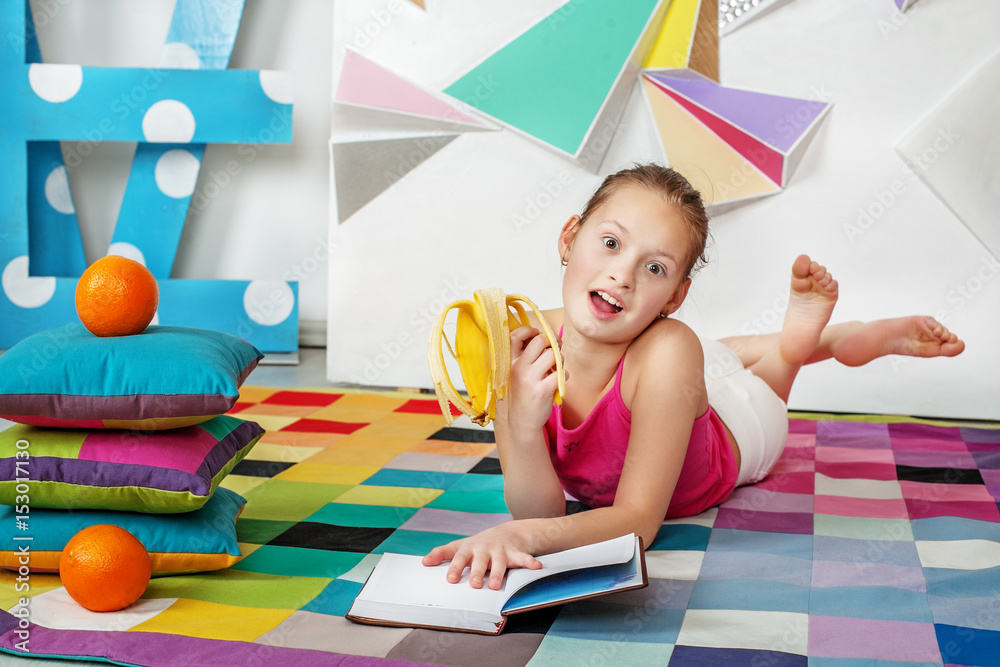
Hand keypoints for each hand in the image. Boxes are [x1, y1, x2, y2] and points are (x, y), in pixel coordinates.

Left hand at [421, 523, 541, 589]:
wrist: (507, 532)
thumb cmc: (479, 545)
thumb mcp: (461, 546)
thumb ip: (443, 553)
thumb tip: (424, 562)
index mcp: (470, 549)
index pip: (460, 558)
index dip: (456, 568)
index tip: (451, 580)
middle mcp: (485, 549)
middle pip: (481, 561)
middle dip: (478, 572)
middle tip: (475, 584)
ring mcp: (501, 551)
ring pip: (500, 563)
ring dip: (498, 573)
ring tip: (496, 585)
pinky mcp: (516, 553)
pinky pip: (524, 558)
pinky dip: (530, 562)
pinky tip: (537, 567)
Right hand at [499, 326, 561, 434]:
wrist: (521, 421)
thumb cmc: (522, 394)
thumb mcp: (515, 373)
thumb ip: (524, 356)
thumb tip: (542, 336)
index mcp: (509, 361)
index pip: (515, 335)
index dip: (529, 330)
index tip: (537, 334)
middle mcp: (518, 367)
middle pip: (540, 340)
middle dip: (552, 342)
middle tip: (555, 349)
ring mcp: (530, 378)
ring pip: (554, 355)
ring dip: (560, 360)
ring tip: (556, 369)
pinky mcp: (543, 390)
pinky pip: (561, 372)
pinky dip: (564, 375)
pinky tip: (558, 382)